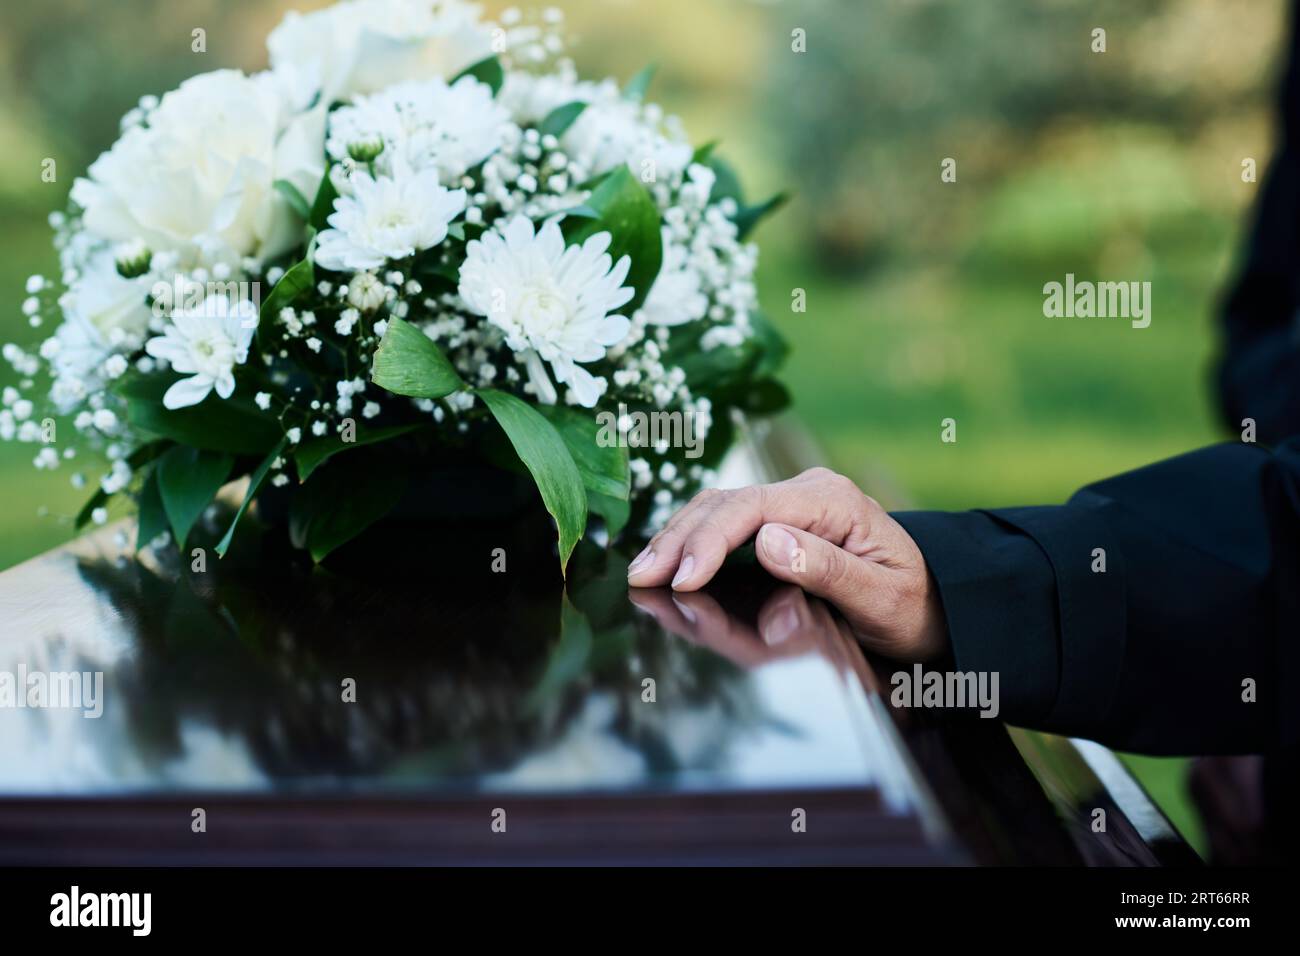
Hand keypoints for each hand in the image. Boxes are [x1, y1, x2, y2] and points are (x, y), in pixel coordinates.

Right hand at [626, 467, 948, 660]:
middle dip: (679, 540)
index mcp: (830, 500)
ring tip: (642, 573)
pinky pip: (727, 526)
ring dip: (677, 540)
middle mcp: (806, 492)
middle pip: (725, 503)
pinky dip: (692, 544)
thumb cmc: (915, 606)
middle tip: (641, 578)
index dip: (711, 541)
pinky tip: (668, 566)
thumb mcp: (881, 597)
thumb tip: (766, 542)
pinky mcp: (781, 525)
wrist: (941, 603)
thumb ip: (826, 569)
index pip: (752, 508)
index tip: (683, 580)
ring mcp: (790, 505)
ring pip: (717, 510)